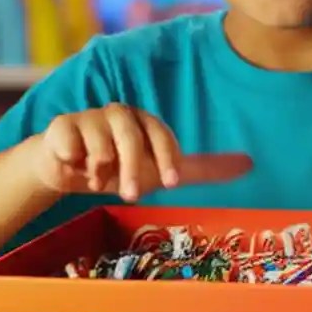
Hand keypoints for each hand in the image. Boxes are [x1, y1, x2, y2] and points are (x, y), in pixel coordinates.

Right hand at [28, 103, 252, 201]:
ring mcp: (89, 118)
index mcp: (143, 122)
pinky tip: (73, 166)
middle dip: (132, 169)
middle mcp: (118, 115)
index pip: (160, 133)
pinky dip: (74, 160)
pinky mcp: (62, 126)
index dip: (166, 156)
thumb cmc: (117, 168)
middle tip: (130, 196)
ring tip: (96, 179)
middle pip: (131, 137)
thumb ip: (201, 169)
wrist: (66, 170)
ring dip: (100, 170)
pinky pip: (70, 143)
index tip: (169, 183)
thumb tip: (250, 163)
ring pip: (100, 143)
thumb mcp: (160, 172)